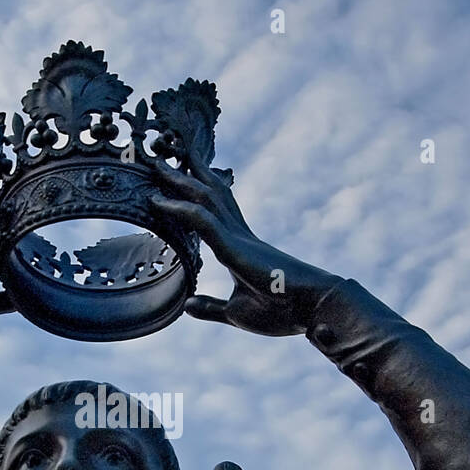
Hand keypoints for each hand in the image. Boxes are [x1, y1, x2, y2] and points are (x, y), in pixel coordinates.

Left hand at [147, 159, 339, 335]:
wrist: (314, 307)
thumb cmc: (283, 311)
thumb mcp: (236, 312)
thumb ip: (211, 308)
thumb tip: (188, 305)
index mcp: (240, 246)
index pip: (213, 212)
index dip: (194, 193)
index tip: (175, 179)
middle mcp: (238, 234)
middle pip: (207, 194)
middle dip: (184, 174)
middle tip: (159, 158)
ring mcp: (237, 238)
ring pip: (203, 198)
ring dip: (178, 180)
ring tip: (155, 163)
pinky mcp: (235, 247)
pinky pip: (202, 221)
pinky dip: (179, 209)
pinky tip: (158, 201)